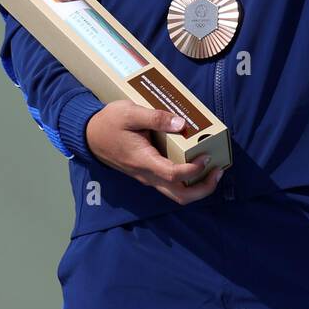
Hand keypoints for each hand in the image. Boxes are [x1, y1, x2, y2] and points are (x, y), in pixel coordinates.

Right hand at [85, 102, 226, 204]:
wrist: (89, 135)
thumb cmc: (109, 122)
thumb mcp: (130, 112)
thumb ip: (156, 118)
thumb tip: (181, 123)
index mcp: (143, 161)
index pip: (174, 175)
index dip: (194, 169)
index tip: (207, 155)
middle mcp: (147, 175)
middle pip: (179, 196)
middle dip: (203, 188)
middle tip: (219, 171)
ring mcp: (147, 177)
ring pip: (176, 193)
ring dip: (197, 186)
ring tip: (213, 168)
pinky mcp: (148, 173)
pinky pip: (170, 184)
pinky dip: (187, 179)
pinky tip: (195, 162)